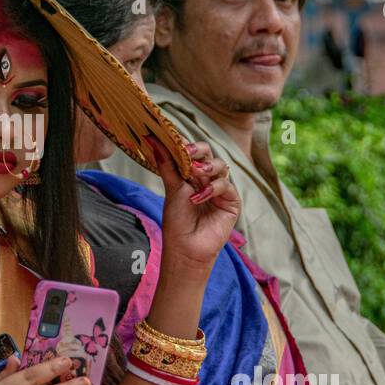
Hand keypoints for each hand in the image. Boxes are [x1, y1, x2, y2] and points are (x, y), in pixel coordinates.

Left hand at [151, 139, 241, 272]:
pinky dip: (212, 189)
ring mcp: (220, 190)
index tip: (172, 135)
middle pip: (208, 155)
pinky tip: (198, 198)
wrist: (185, 248)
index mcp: (192, 176)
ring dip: (207, 167)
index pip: (192, 153)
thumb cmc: (177, 222)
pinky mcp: (231, 202)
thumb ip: (167, 165)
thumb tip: (152, 141)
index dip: (185, 144)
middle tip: (187, 151)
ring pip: (220, 166)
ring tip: (195, 172)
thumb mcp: (172, 189)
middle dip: (198, 150)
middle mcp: (207, 180)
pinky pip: (226, 186)